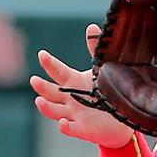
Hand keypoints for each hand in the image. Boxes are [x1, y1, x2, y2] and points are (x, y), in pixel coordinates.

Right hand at [32, 24, 136, 148]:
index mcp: (73, 82)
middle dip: (41, 87)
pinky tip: (62, 123)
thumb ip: (95, 50)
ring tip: (39, 101)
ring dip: (46, 107)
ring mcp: (73, 114)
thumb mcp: (102, 69)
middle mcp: (69, 98)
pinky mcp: (81, 129)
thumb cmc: (107, 92)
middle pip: (50, 92)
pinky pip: (70, 129)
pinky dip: (64, 127)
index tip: (42, 54)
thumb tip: (91, 27)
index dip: (49, 64)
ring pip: (54, 111)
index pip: (58, 72)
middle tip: (34, 80)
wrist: (121, 120)